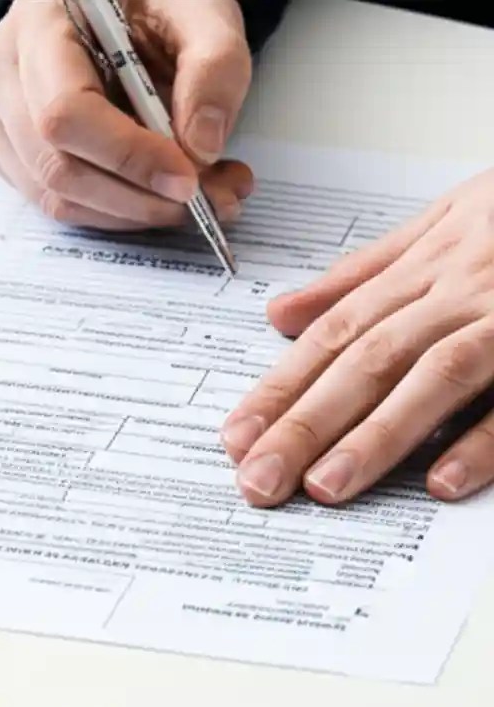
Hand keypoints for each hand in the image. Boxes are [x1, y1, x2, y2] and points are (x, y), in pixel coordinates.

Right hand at [0, 0, 254, 229]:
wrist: (109, 10)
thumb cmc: (150, 3)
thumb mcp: (199, 10)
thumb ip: (214, 66)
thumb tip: (202, 147)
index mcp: (41, 20)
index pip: (66, 110)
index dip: (127, 155)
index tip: (186, 178)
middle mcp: (2, 67)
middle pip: (54, 163)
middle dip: (135, 197)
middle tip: (205, 200)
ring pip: (51, 193)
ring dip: (128, 212)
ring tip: (193, 196)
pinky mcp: (3, 145)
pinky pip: (50, 199)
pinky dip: (109, 211)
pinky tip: (153, 192)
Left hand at [222, 168, 493, 506]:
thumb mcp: (446, 219)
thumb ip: (364, 273)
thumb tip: (282, 314)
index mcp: (425, 267)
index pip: (334, 335)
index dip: (280, 387)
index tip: (236, 437)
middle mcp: (460, 291)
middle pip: (367, 362)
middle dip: (305, 424)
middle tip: (258, 480)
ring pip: (434, 376)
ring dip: (376, 435)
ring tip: (326, 488)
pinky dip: (484, 438)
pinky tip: (441, 481)